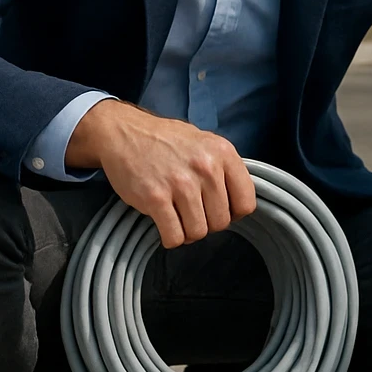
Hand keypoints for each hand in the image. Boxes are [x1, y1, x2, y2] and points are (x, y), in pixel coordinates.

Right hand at [66, 100, 255, 248]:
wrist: (125, 133)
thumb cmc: (165, 140)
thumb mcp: (205, 143)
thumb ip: (224, 168)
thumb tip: (238, 203)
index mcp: (222, 152)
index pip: (246, 203)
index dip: (233, 213)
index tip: (219, 209)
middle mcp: (206, 167)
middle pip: (221, 222)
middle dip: (207, 223)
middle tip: (192, 212)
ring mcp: (181, 184)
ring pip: (199, 232)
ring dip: (188, 231)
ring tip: (177, 216)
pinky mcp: (155, 198)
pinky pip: (174, 237)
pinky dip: (170, 238)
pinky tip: (164, 224)